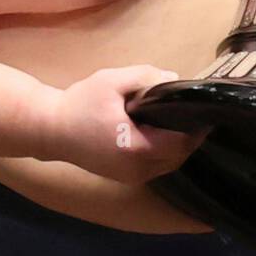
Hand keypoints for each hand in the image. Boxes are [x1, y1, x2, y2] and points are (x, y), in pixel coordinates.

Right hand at [51, 65, 208, 183]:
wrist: (49, 129)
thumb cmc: (79, 104)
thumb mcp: (112, 81)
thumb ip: (145, 78)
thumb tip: (174, 79)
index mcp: (136, 148)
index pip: (180, 143)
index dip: (196, 128)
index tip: (206, 110)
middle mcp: (137, 169)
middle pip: (178, 157)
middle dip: (190, 137)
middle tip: (197, 113)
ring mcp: (130, 177)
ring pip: (168, 165)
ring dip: (178, 147)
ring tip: (183, 121)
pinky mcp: (123, 177)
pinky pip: (155, 168)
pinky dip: (164, 153)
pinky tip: (164, 133)